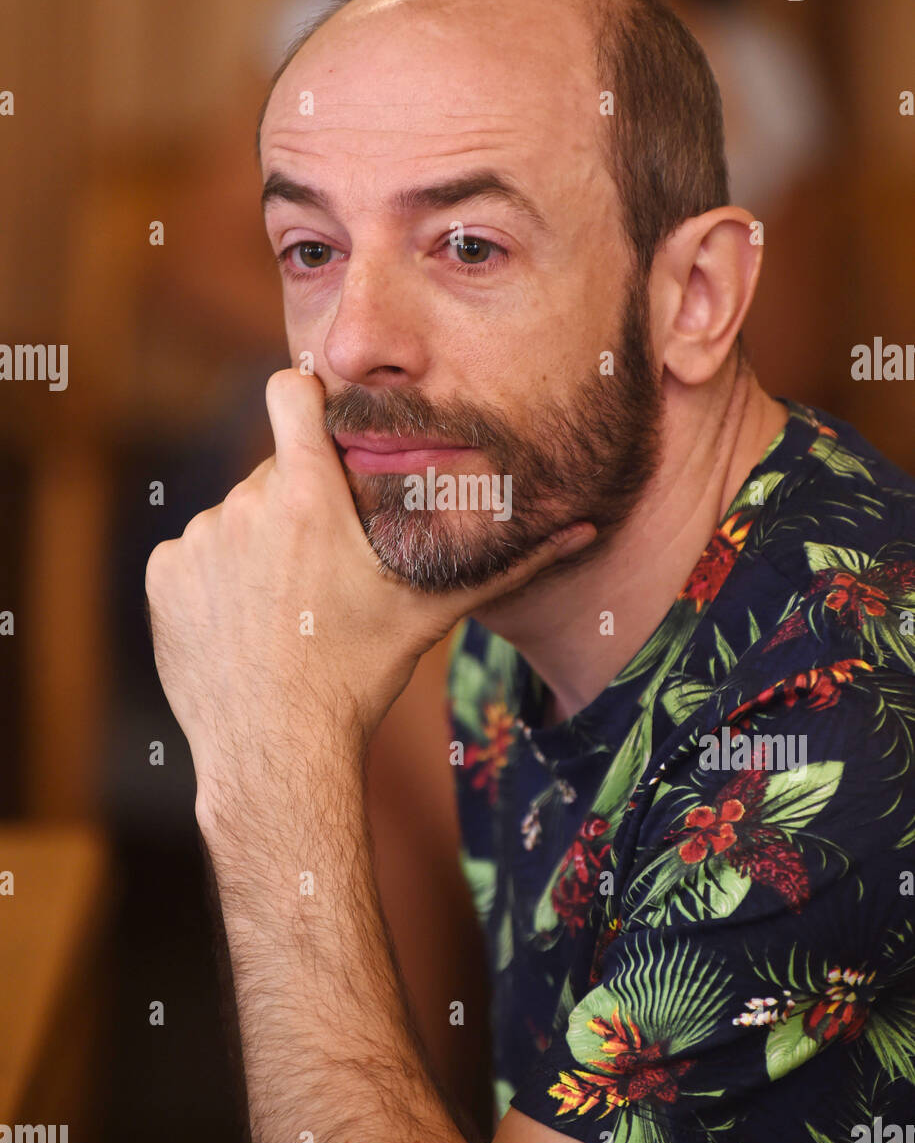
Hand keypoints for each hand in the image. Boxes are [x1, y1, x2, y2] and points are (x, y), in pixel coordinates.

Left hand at [145, 369, 593, 841]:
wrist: (277, 750)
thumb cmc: (361, 675)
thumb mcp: (433, 611)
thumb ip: (507, 560)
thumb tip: (585, 526)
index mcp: (309, 498)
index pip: (290, 391)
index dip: (306, 401)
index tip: (323, 427)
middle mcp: (244, 506)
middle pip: (273, 471)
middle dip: (298, 502)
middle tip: (323, 563)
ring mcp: (199, 541)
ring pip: (235, 517)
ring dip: (257, 544)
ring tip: (285, 606)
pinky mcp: (164, 577)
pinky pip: (194, 556)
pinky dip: (215, 580)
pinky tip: (245, 625)